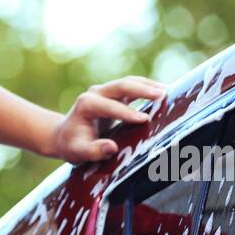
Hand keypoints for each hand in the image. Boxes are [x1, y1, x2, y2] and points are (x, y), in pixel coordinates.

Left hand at [49, 76, 167, 163]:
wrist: (65, 136)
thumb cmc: (72, 146)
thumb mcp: (78, 152)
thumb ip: (93, 151)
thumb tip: (111, 148)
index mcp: (86, 105)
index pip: (109, 106)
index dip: (126, 113)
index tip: (144, 120)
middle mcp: (96, 93)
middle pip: (122, 85)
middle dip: (143, 90)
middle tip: (163, 95)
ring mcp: (105, 91)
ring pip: (130, 82)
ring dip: (149, 85)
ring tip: (169, 92)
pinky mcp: (114, 93)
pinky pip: (133, 87)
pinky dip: (148, 88)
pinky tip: (163, 94)